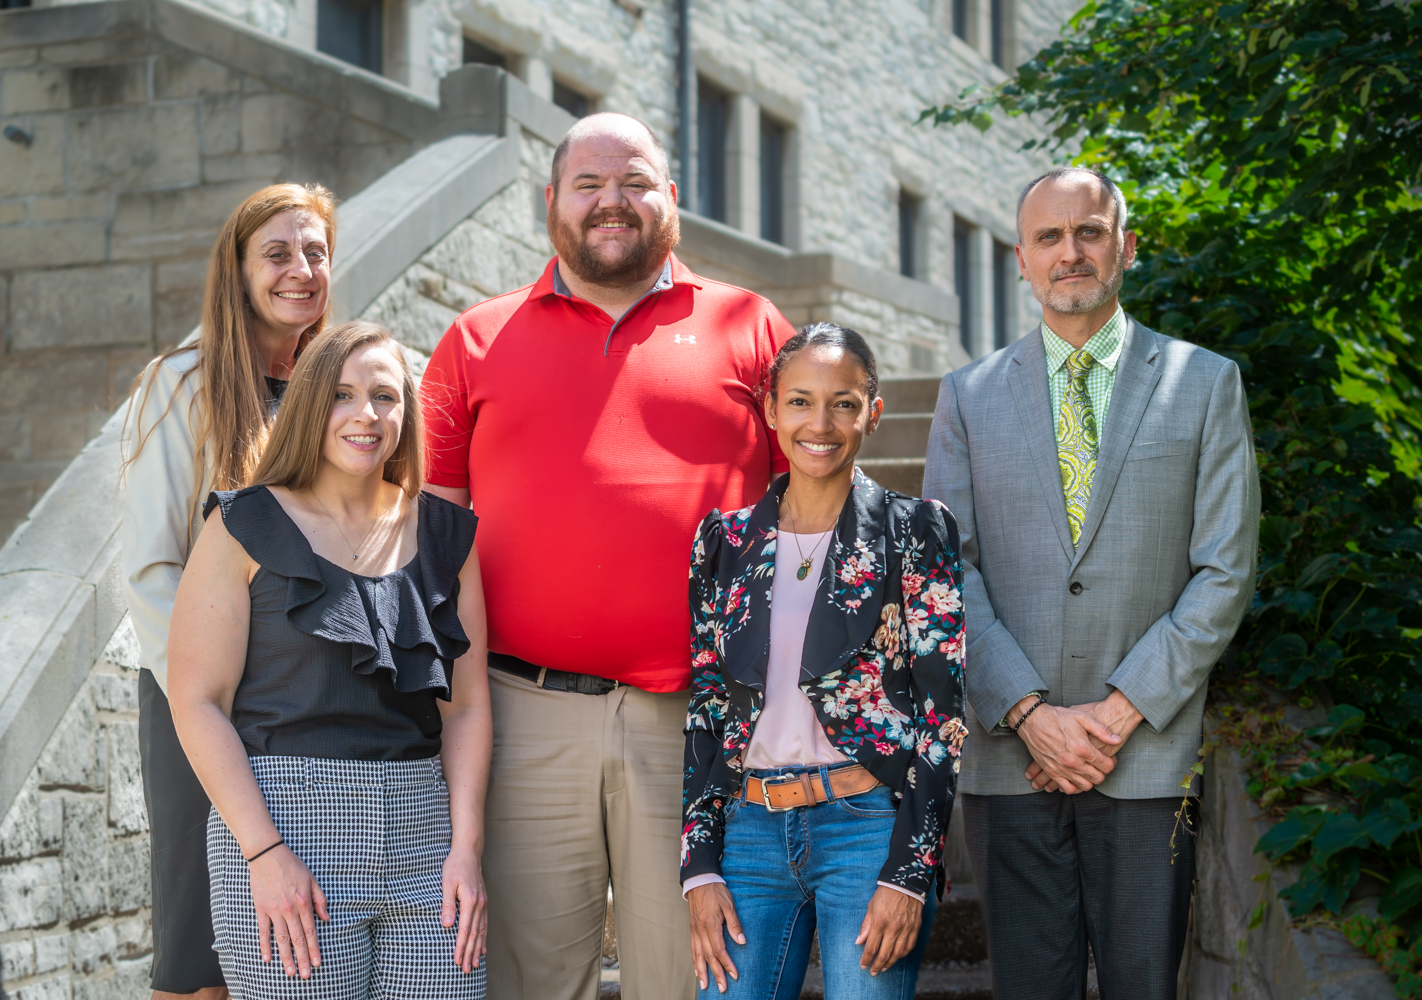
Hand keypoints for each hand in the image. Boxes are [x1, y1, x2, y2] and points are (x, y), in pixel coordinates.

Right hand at [247, 844, 328, 976]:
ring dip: (286, 957)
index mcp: (304, 903)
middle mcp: (290, 909)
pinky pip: (263, 931)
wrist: (268, 855)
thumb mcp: (312, 879)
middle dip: (302, 958)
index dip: (314, 948)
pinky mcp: (261, 909)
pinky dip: (264, 946)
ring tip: (290, 972)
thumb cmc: (292, 866)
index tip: (317, 962)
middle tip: (305, 975)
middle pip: (297, 939)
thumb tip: (326, 919)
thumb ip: (320, 900)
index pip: (311, 931)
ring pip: (281, 939)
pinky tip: (267, 959)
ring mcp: (274, 910)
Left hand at [441, 846, 487, 973]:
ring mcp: (483, 903)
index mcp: (470, 901)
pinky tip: (482, 947)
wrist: (468, 852)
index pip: (464, 929)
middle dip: (470, 953)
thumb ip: (448, 905)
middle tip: (467, 969)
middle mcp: (479, 904)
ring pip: (481, 931)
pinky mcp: (483, 902)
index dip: (461, 946)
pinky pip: (485, 923)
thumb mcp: (447, 884)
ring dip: (477, 948)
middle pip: (475, 934)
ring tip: (475, 963)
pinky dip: (483, 937)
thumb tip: (448, 925)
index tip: (457, 960)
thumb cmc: (455, 866)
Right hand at [688, 882, 744, 992]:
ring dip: (702, 972)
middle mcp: (701, 930)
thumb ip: (735, 924)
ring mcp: (695, 931)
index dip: (727, 964)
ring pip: (698, 956)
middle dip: (716, 974)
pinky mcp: (692, 929)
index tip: (734, 975)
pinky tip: (696, 970)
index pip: (719, 950)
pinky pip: (692, 949)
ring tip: (705, 986)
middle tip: (722, 988)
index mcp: (711, 924)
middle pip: (709, 957)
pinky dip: (694, 961)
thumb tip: (742, 942)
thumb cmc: (716, 891)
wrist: (699, 881)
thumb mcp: (729, 904)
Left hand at [856, 886, 922, 975]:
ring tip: (883, 968)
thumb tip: (859, 941)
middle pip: (884, 954)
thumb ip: (866, 926)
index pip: (871, 947)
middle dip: (877, 966)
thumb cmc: (885, 894)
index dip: (866, 959)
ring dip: (889, 963)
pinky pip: (909, 947)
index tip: (863, 965)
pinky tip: (896, 958)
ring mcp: (906, 929)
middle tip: (873, 972)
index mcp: (880, 922)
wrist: (906, 883)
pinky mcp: (915, 929)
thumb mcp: (871, 907)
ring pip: (897, 954)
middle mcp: (893, 928)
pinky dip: (901, 955)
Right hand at [1010, 698, 1121, 793]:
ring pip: (1084, 786)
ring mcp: (1062, 768)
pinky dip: (1074, 788)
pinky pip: (1067, 789)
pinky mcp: (1051, 772)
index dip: (1111, 763)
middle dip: (1102, 773)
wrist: (1033, 720)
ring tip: (1089, 772)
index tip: (1109, 759)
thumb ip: (1101, 730)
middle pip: (1097, 778)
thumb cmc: (1058, 717)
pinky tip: (1076, 779)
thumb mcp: (1082, 717)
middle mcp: (1073, 761)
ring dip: (1090, 781)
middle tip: (1100, 766)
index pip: (1106, 766)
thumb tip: (1118, 740)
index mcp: (1083, 748)